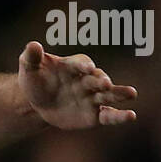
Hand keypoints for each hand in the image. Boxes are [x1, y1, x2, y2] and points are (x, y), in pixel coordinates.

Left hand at [18, 42, 137, 128]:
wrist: (37, 104)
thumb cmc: (35, 81)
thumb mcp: (28, 68)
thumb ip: (31, 57)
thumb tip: (33, 45)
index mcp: (73, 66)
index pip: (81, 63)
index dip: (83, 65)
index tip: (87, 67)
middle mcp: (87, 80)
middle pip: (97, 79)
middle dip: (101, 81)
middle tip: (105, 83)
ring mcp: (92, 97)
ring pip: (109, 95)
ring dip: (120, 94)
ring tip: (132, 93)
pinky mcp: (95, 115)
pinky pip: (109, 115)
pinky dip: (120, 116)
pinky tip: (131, 116)